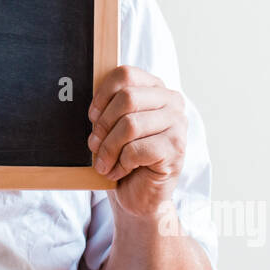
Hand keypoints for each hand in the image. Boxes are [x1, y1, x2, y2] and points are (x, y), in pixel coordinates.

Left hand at [87, 65, 186, 218]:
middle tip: (93, 144)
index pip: (125, 74)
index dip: (102, 95)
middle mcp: (172, 102)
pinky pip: (136, 150)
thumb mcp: (115, 126)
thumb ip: (110, 108)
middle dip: (103, 125)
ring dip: (108, 148)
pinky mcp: (176, 149)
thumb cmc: (126, 157)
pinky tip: (119, 171)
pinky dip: (120, 164)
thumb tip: (92, 107)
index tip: (92, 116)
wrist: (141, 195)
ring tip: (103, 163)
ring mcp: (177, 125)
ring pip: (130, 125)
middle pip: (127, 99)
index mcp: (155, 88)